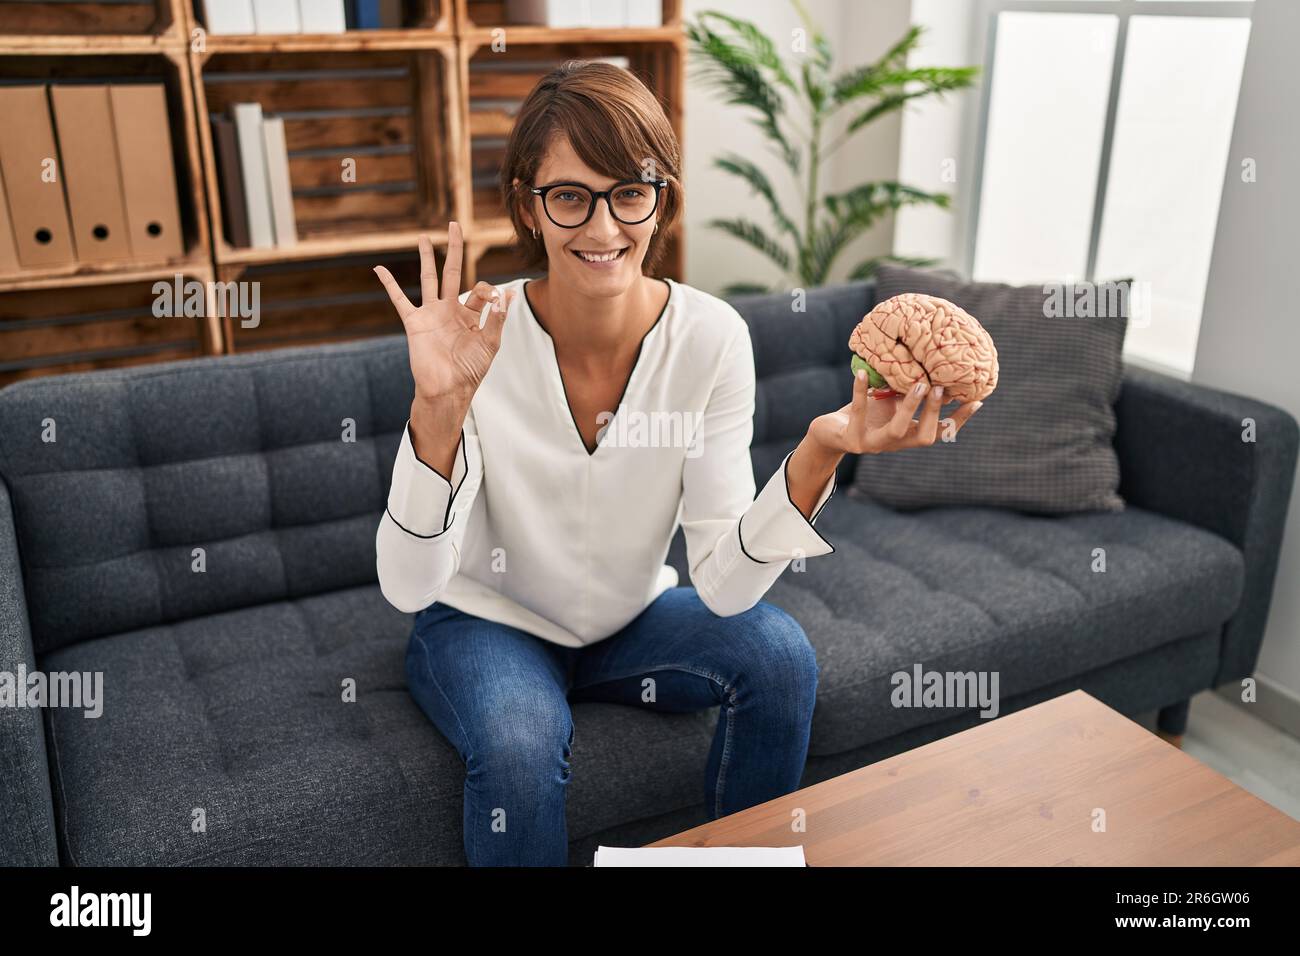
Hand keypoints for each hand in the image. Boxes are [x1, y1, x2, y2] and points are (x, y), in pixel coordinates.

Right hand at [373, 221, 516, 403]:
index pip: (480, 289)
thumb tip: (508, 293)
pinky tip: (379, 269)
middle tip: (454, 224)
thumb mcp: (491, 343)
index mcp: (470, 314)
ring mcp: (431, 314)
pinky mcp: (415, 322)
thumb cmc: (471, 370)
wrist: (448, 389)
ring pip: (428, 278)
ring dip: (426, 257)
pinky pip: (400, 299)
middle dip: (454, 248)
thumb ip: (497, 318)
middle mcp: (450, 309)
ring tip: (424, 237)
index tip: (494, 303)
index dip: (489, 292)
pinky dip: (389, 284)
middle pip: (452, 271)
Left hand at [808, 371, 982, 455]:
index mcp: (908, 436)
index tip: (977, 400)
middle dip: (934, 413)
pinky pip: (858, 412)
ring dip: (909, 407)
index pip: (940, 433)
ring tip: (917, 383)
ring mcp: (873, 444)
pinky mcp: (852, 439)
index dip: (958, 420)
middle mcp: (894, 444)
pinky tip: (862, 373)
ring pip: (897, 431)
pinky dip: (860, 391)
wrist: (830, 433)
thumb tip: (933, 369)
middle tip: (940, 388)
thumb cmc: (867, 415)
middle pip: (924, 437)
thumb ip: (910, 393)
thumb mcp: (891, 403)